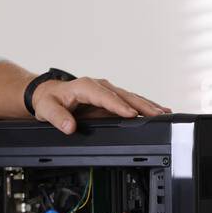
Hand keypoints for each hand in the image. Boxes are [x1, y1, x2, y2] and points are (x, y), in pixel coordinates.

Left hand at [32, 76, 170, 134]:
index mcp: (85, 86)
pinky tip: (157, 110)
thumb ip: (58, 118)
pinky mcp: (110, 98)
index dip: (119, 106)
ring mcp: (107, 91)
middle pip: (124, 96)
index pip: (105, 96)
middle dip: (142, 105)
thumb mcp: (47, 109)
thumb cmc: (48, 100)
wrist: (47, 94)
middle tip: (158, 114)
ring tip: (164, 112)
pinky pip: (129, 101)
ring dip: (147, 105)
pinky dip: (143, 106)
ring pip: (130, 97)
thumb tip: (69, 127)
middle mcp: (99, 86)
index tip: (131, 114)